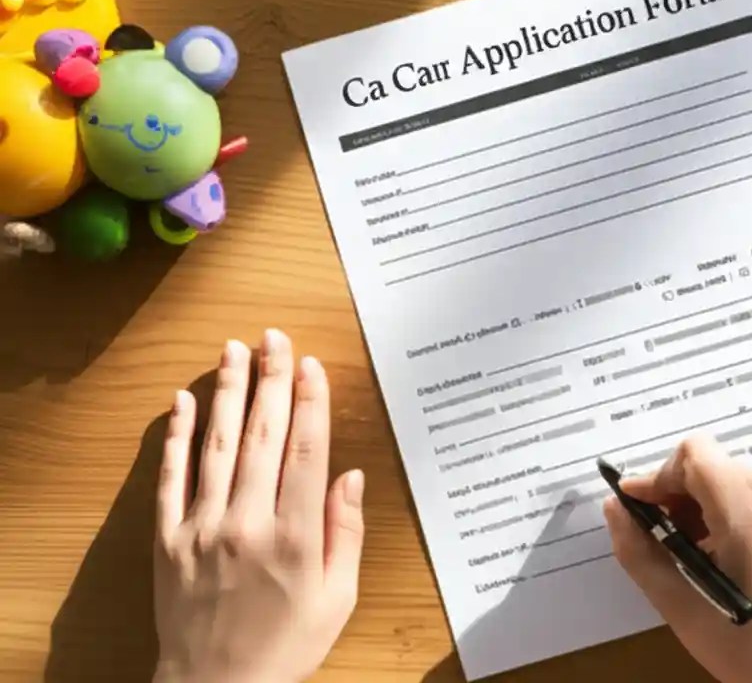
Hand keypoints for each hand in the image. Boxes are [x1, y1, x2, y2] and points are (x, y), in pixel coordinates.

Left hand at [153, 330, 364, 682]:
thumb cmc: (287, 647)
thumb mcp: (338, 599)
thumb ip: (344, 534)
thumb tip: (349, 476)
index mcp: (295, 538)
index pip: (305, 453)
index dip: (309, 403)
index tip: (310, 364)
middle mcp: (248, 523)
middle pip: (260, 437)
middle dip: (269, 380)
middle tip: (273, 337)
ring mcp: (202, 529)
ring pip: (215, 446)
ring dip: (225, 393)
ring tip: (232, 350)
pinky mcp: (168, 540)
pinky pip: (170, 479)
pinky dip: (175, 438)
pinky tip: (182, 401)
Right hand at [603, 437, 751, 682]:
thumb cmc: (744, 649)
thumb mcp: (679, 607)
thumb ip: (639, 552)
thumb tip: (615, 506)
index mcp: (750, 519)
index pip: (696, 455)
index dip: (659, 475)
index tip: (638, 506)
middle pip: (712, 465)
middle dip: (676, 492)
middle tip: (659, 535)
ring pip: (730, 476)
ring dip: (700, 501)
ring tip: (690, 548)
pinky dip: (725, 508)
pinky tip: (719, 550)